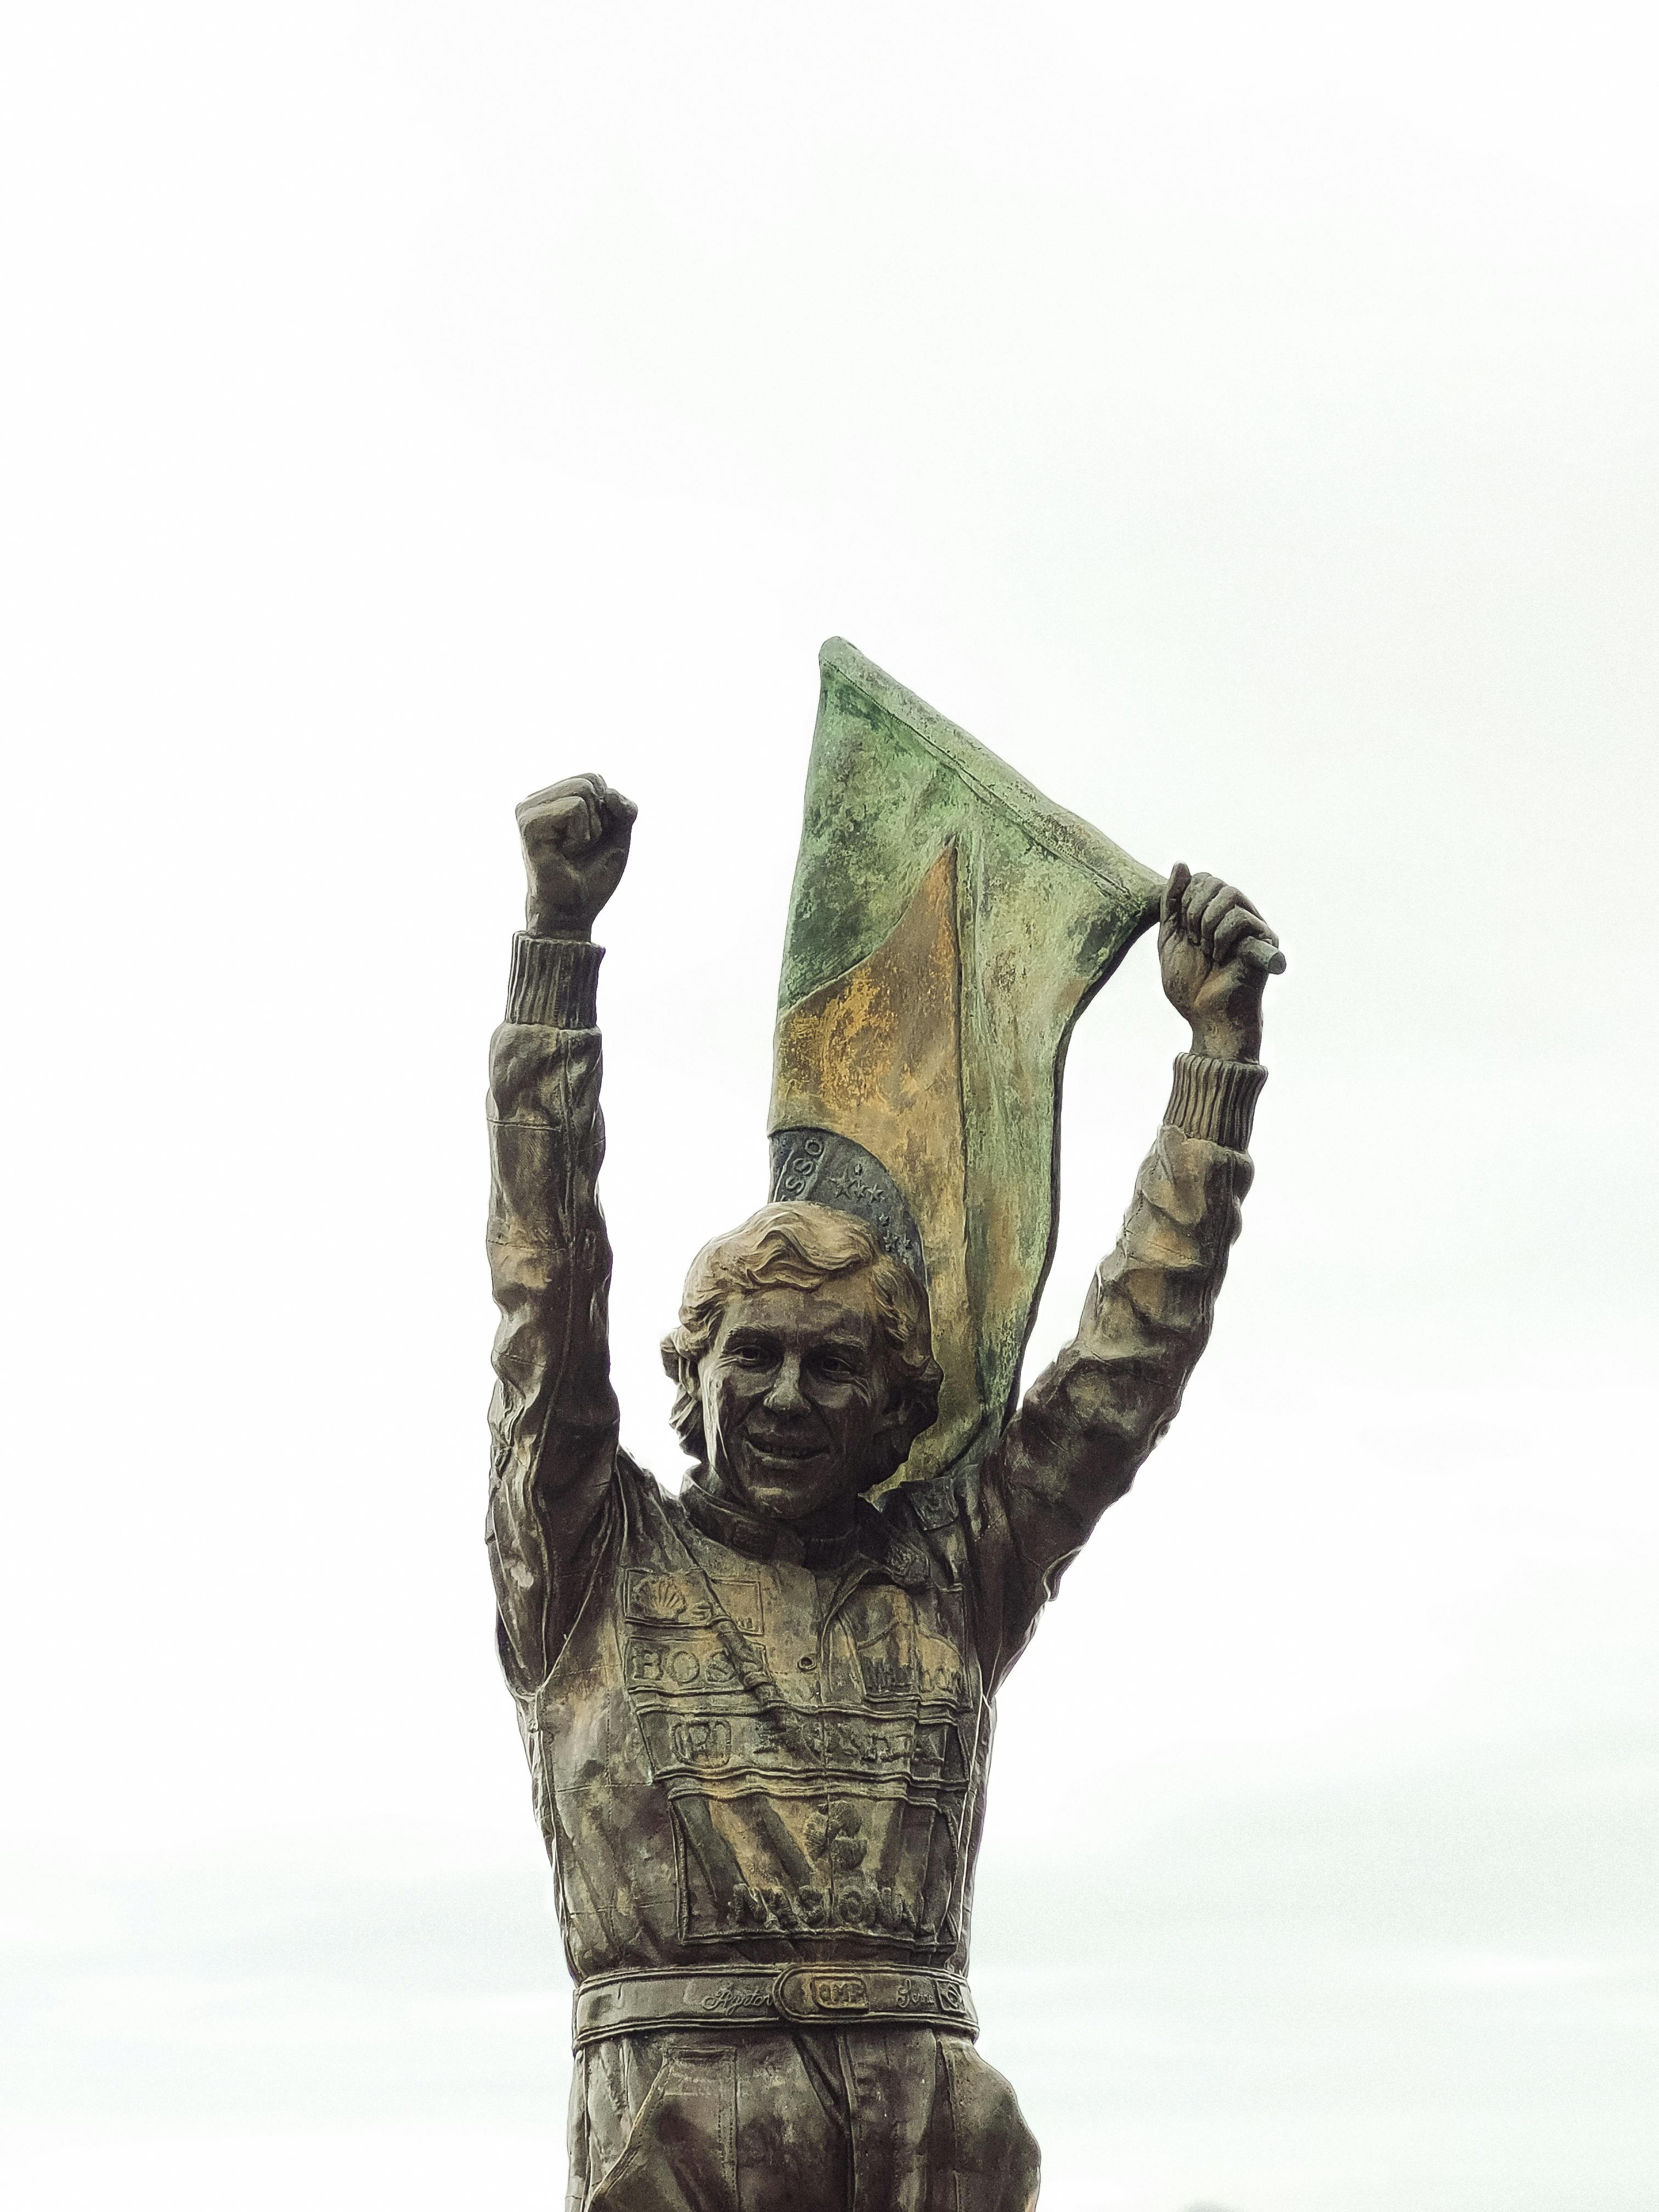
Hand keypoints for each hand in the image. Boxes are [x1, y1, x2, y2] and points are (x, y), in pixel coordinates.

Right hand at [516, 774, 636, 939]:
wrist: (575, 911)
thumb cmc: (592, 877)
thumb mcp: (618, 836)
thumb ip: (623, 809)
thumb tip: (609, 792)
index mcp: (553, 799)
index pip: (594, 778)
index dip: (607, 811)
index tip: (592, 839)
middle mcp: (536, 800)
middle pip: (590, 780)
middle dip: (600, 818)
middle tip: (582, 847)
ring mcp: (528, 810)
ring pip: (583, 791)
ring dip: (591, 829)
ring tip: (572, 850)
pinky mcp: (529, 823)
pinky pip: (574, 808)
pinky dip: (581, 835)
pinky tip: (564, 853)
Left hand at [1158, 863, 1285, 1063]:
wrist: (1205, 1016)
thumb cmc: (1189, 984)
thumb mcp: (1169, 937)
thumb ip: (1172, 901)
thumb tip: (1182, 864)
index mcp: (1214, 913)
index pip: (1200, 879)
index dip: (1184, 900)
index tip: (1183, 931)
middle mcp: (1236, 914)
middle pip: (1212, 881)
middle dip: (1193, 911)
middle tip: (1194, 941)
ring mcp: (1252, 925)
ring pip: (1228, 892)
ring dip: (1206, 922)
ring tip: (1207, 949)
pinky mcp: (1265, 940)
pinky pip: (1240, 917)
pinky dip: (1221, 937)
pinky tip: (1221, 957)